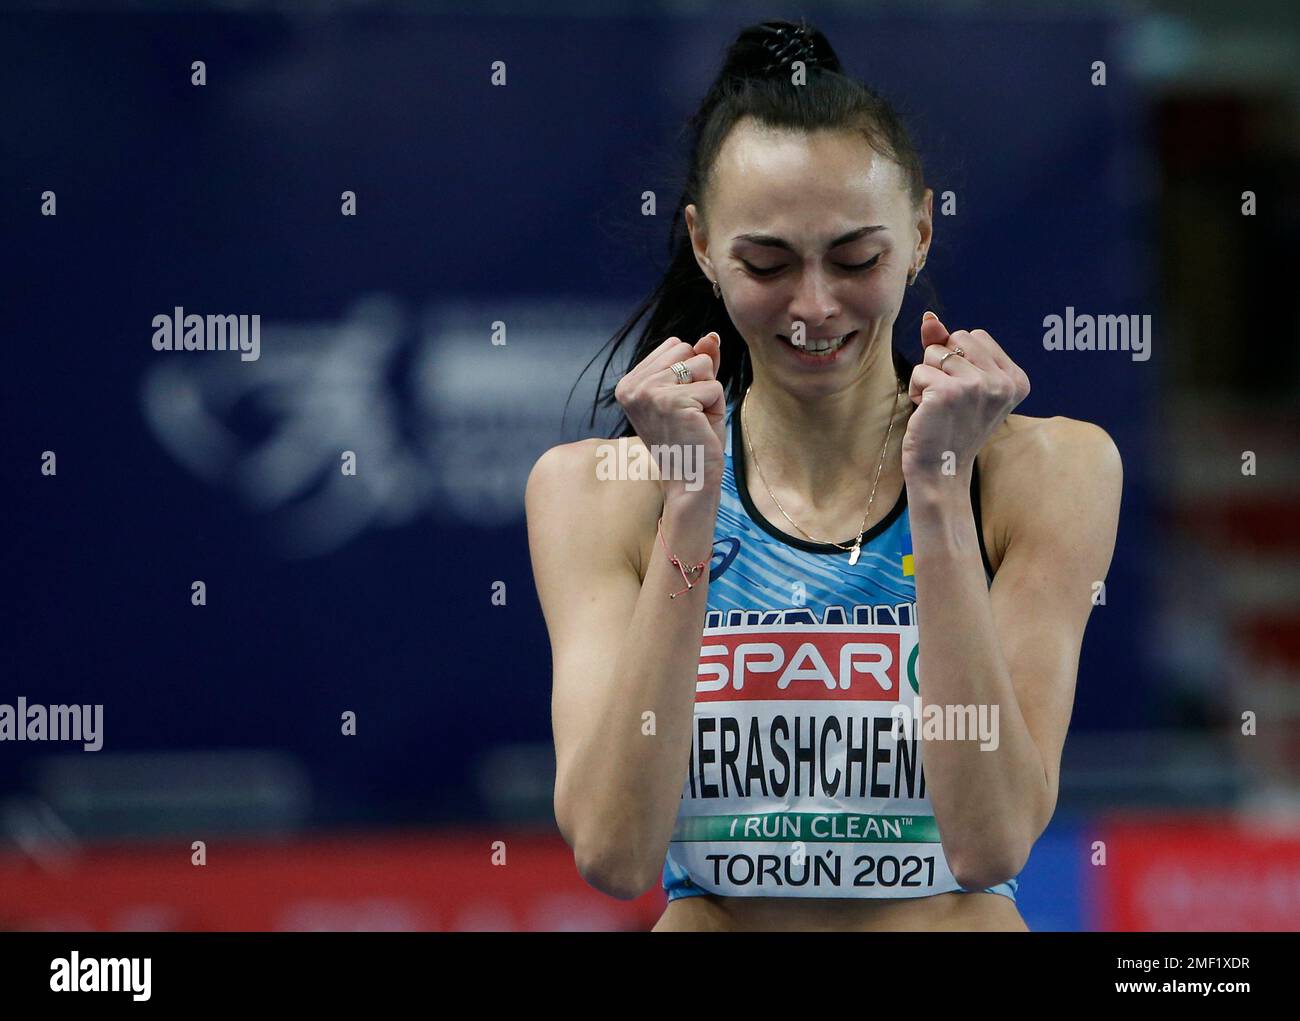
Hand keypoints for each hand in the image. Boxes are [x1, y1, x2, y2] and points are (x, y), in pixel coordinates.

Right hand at [613, 332, 725, 499]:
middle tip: (690, 414)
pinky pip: (714, 386)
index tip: (679, 405)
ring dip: (709, 392)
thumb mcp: (695, 392)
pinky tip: (700, 427)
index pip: (675, 345)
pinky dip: (716, 407)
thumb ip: (700, 362)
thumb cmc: (693, 438)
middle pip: (688, 349)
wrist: (690, 480)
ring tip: (695, 419)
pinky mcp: (672, 402)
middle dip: (700, 379)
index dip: (690, 373)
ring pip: (703, 364)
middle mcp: (633, 385)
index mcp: (629, 382)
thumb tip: (711, 335)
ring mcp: (649, 393)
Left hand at [901, 312, 1030, 480]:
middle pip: (957, 336)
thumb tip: (930, 317)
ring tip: (938, 406)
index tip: (964, 391)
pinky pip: (919, 369)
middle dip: (943, 362)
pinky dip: (916, 389)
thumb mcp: (960, 382)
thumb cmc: (949, 425)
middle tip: (949, 399)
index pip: (976, 335)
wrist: (941, 470)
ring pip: (935, 352)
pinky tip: (926, 412)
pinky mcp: (948, 392)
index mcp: (1016, 379)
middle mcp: (1002, 382)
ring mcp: (977, 386)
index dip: (959, 358)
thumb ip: (948, 345)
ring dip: (928, 376)